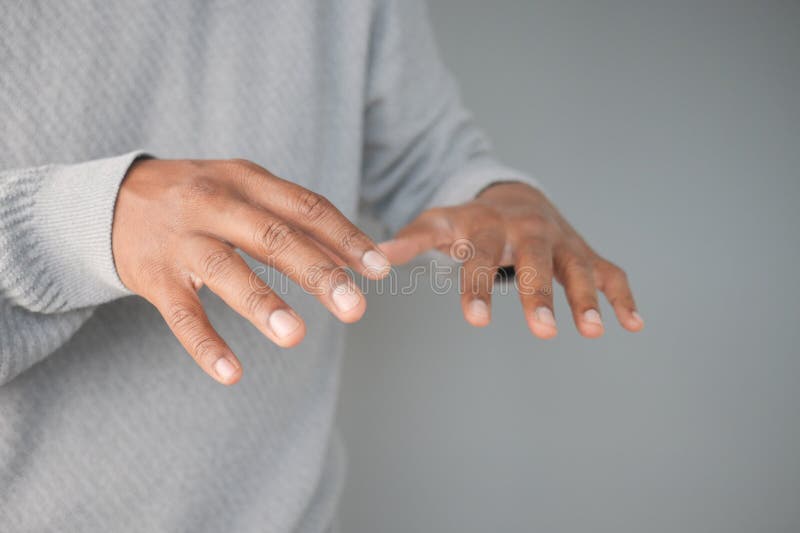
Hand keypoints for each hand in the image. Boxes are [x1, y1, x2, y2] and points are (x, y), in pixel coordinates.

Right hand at [112, 158, 389, 383]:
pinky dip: (206, 344)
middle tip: (355, 308)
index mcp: (247, 181)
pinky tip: (232, 373)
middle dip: (318, 273)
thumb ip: (294, 222)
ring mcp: (183, 241)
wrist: (110, 199)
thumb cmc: (198, 198)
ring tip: (296, 336)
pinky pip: (181, 314)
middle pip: (273, 237)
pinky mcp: (155, 276)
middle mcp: (215, 205)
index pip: (306, 208)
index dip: (346, 238)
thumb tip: (353, 257)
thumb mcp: (244, 193)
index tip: (380, 269)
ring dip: (262, 304)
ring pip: (226, 271)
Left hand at [380, 182, 642, 337]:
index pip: (481, 256)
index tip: (476, 321)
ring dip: (587, 297)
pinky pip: (609, 271)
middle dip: (540, 294)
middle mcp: (529, 231)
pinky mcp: (583, 251)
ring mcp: (561, 241)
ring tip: (591, 331)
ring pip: (579, 266)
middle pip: (537, 260)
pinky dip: (622, 295)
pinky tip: (633, 324)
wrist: (513, 196)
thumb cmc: (470, 219)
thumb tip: (372, 259)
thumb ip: (409, 241)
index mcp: (489, 225)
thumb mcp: (438, 224)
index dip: (477, 287)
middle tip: (543, 330)